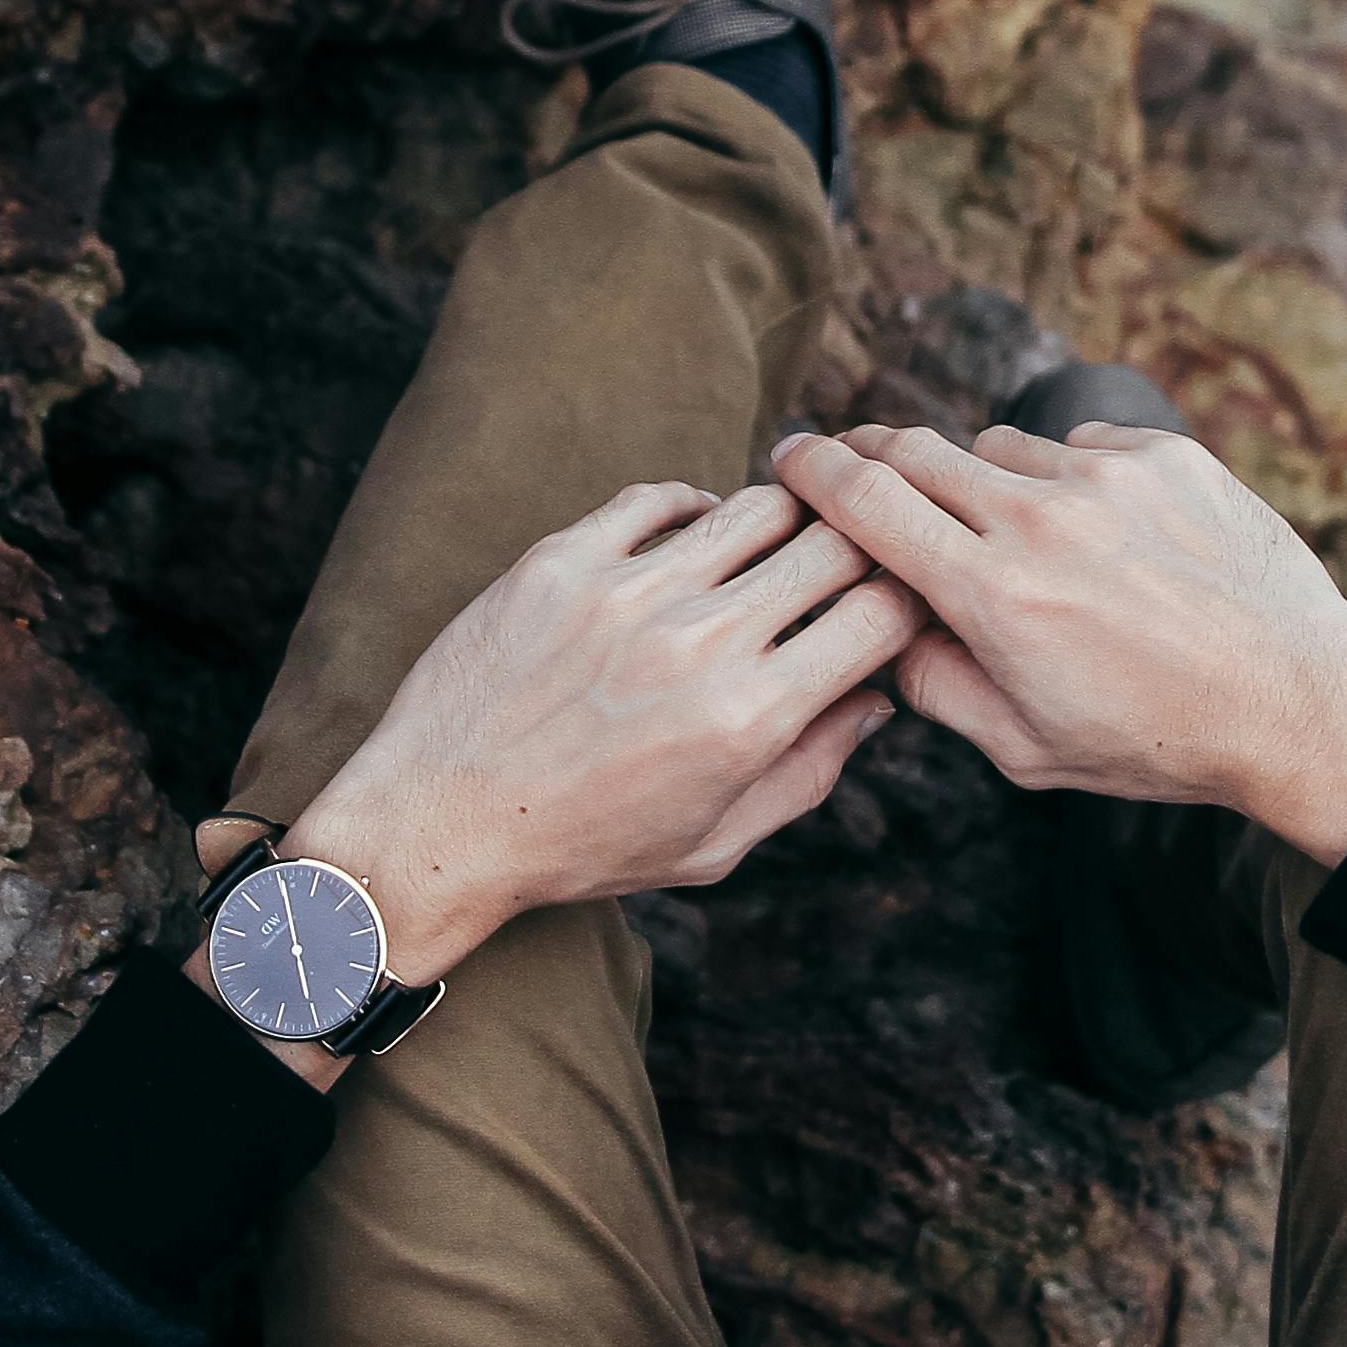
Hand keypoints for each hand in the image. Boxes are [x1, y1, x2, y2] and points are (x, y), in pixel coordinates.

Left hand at [192, 480, 919, 1079]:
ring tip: (775, 545)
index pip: (881, 615)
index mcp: (748, 719)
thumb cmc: (581, 849)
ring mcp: (627, 592)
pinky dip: (693, 510)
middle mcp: (698, 643)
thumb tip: (874, 700)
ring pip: (755, 505)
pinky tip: (692, 540)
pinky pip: (659, 497)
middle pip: (834, 544)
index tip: (896, 608)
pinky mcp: (562, 561)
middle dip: (861, 550)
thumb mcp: (714, 845)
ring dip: (783, 521)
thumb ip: (807, 772)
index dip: (908, 603)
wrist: (438, 824)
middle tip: (851, 561)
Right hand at [767, 420, 1346, 867]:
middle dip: (868, 455)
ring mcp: (1109, 475)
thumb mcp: (1025, 751)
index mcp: (992, 595)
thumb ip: (935, 684)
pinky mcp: (1166, 455)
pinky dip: (1066, 480)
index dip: (809, 472)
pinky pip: (1080, 446)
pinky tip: (1097, 535)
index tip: (786, 459)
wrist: (1301, 704)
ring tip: (1004, 535)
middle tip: (851, 467)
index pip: (863, 502)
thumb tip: (886, 630)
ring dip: (978, 480)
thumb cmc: (1159, 742)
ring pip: (998, 447)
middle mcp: (1042, 519)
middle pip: (913, 452)